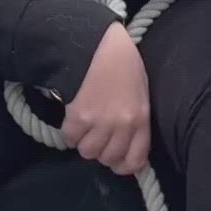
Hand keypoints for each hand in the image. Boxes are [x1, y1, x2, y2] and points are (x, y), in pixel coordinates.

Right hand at [64, 22, 149, 174]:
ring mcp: (101, 122)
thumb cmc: (124, 64)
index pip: (136, 160)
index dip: (124, 166)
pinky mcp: (79, 117)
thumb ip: (136, 119)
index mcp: (141, 119)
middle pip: (108, 158)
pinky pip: (70, 139)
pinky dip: (69, 133)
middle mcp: (123, 125)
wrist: (100, 45)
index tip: (116, 162)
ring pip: (88, 152)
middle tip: (96, 136)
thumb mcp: (140, 93)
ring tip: (84, 127)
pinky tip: (73, 119)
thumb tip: (127, 143)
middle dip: (101, 151)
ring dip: (83, 143)